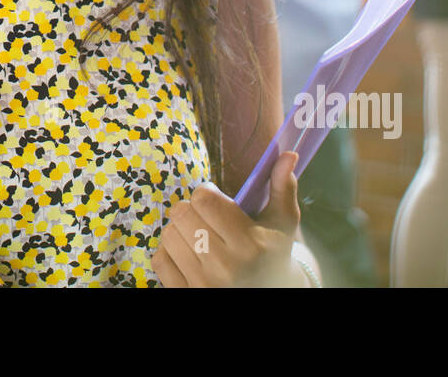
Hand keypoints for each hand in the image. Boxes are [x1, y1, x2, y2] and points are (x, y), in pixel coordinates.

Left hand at [151, 151, 306, 286]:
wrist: (269, 291)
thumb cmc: (272, 252)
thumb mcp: (282, 222)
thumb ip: (283, 186)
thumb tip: (288, 153)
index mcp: (250, 245)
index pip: (204, 199)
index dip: (206, 193)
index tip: (217, 200)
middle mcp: (225, 267)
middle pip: (182, 214)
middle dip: (192, 210)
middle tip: (207, 218)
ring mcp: (203, 284)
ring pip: (169, 235)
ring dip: (180, 230)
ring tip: (200, 236)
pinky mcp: (185, 294)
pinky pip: (159, 259)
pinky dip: (169, 252)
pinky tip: (189, 255)